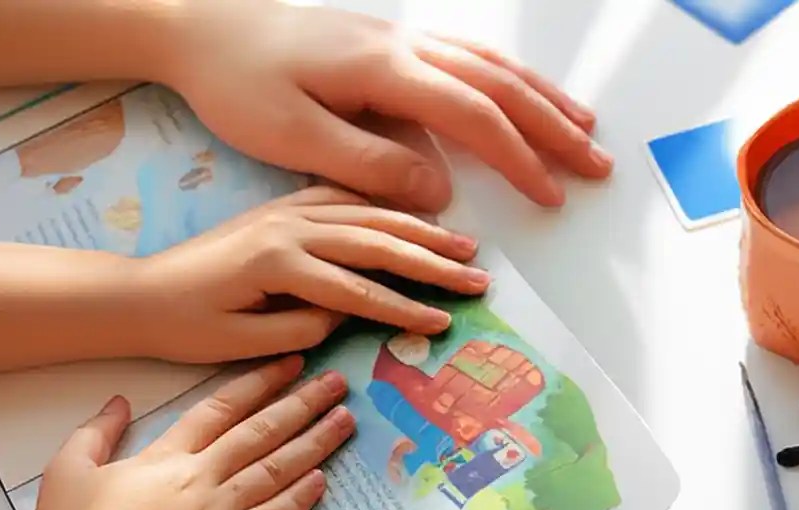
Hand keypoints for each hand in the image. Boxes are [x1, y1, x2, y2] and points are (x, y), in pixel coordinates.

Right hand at [23, 356, 353, 509]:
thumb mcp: (70, 470)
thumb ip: (96, 431)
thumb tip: (118, 400)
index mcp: (165, 455)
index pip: (223, 408)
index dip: (261, 382)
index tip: (291, 364)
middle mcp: (199, 477)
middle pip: (262, 431)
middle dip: (303, 403)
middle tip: (337, 383)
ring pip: (277, 468)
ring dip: (315, 442)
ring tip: (344, 420)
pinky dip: (301, 496)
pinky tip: (324, 478)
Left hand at [132, 184, 487, 363]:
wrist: (140, 291)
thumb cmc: (186, 325)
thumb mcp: (242, 343)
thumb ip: (302, 328)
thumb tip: (350, 311)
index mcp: (278, 263)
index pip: (358, 289)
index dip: (405, 308)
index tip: (444, 323)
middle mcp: (288, 227)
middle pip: (376, 241)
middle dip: (432, 261)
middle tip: (477, 276)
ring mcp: (286, 210)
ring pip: (367, 214)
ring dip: (418, 228)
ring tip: (462, 244)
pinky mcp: (282, 207)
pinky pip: (343, 197)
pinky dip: (381, 204)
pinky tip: (410, 213)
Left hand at [164, 0, 611, 211]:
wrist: (200, 24)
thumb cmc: (237, 81)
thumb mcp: (292, 135)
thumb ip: (369, 165)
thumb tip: (439, 192)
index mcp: (387, 69)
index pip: (475, 117)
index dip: (520, 159)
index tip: (553, 196)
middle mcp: (407, 45)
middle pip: (502, 85)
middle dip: (554, 128)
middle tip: (598, 167)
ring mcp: (403, 38)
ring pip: (493, 65)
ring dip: (543, 99)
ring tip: (584, 130)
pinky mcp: (391, 43)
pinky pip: (470, 58)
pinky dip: (509, 80)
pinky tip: (522, 96)